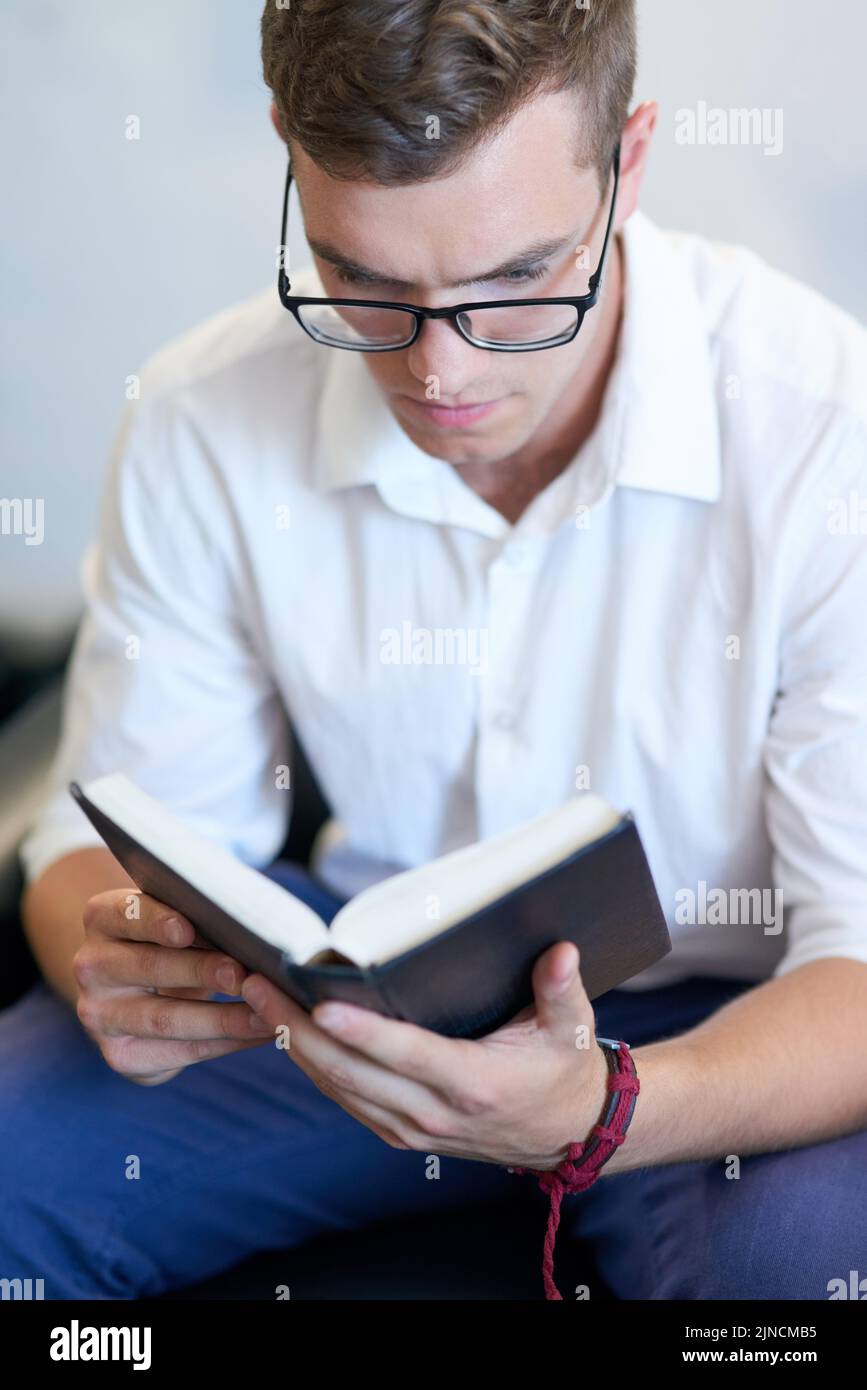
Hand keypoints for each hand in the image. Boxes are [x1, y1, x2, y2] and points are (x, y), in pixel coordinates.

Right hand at [73, 889, 272, 1085]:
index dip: (156, 921)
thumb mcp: (173, 923)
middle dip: (200, 970)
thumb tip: (254, 930)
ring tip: (264, 1014)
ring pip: (164, 1018)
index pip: (126, 914)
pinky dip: (225, 1043)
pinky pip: (178, 1051)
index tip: (187, 928)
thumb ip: (198, 919)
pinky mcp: (119, 1055)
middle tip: (243, 974)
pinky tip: (258, 1034)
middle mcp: (91, 965)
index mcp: (102, 919)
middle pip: (149, 966)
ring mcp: (99, 1015)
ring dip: (221, 1018)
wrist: (133, 996)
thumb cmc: (169, 945)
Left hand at [240, 942, 608, 1169]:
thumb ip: (562, 988)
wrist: (567, 1133)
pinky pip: (344, 1098)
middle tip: (256, 982)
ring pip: (336, 1087)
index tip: (321, 1006)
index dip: (361, 1032)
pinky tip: (285, 1030)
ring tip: (256, 996)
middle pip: (350, 1071)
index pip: (406, 1053)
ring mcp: (411, 1128)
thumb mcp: (573, 1028)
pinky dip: (310, 1065)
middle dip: (295, 1027)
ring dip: (291, 1044)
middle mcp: (433, 1111)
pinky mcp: (400, 1133)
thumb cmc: (564, 1068)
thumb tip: (561, 951)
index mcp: (473, 1082)